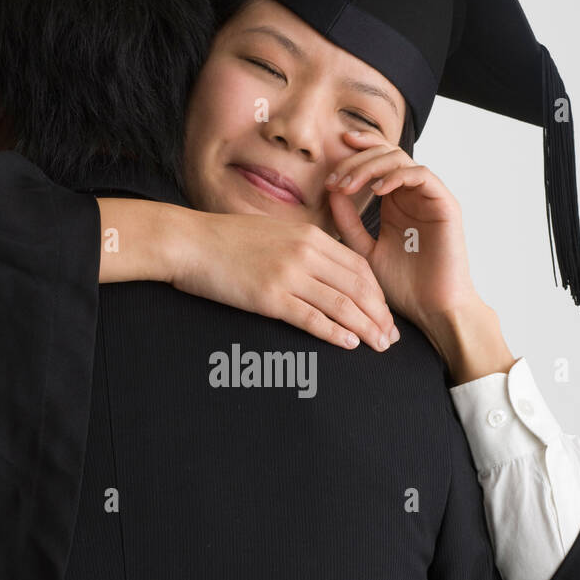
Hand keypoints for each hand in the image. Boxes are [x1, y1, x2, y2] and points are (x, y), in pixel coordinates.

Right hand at [169, 210, 400, 350]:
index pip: (359, 266)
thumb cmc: (225, 240)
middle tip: (391, 336)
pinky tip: (350, 344)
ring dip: (366, 327)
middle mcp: (305, 253)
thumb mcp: (274, 233)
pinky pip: (313, 319)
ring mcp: (288, 275)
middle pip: (358, 287)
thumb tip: (324, 269)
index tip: (385, 312)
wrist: (188, 242)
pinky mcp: (270, 298)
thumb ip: (302, 248)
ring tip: (379, 346)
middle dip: (379, 314)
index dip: (377, 293)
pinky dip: (335, 333)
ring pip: (342, 305)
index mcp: (309, 236)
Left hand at [325, 129, 480, 329]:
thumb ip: (348, 222)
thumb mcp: (363, 251)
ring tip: (350, 185)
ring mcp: (429, 197)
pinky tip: (377, 189)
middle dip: (356, 162)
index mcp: (394, 202)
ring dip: (372, 167)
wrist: (431, 310)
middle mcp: (412, 195)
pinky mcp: (445, 204)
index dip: (354, 154)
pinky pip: (422, 175)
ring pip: (401, 159)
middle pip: (384, 154)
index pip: (375, 162)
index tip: (328, 166)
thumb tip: (331, 191)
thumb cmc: (402, 286)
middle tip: (335, 179)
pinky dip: (398, 176)